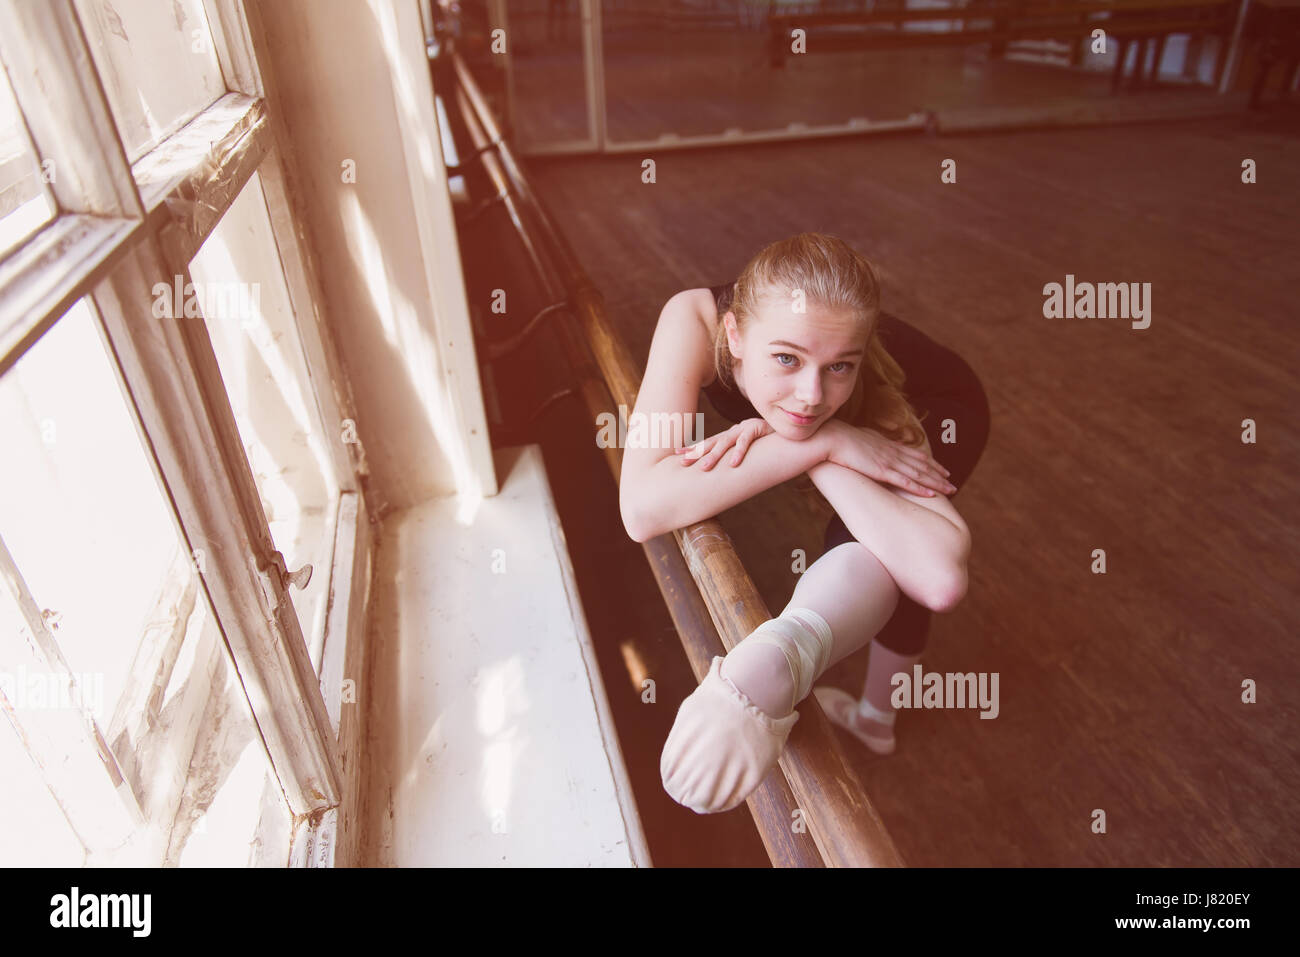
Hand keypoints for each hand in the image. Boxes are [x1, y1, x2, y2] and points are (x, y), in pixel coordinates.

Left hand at [674, 417, 774, 469]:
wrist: (793, 434)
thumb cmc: (770, 446)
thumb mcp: (750, 452)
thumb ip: (737, 459)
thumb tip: (727, 475)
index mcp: (731, 436)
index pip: (708, 443)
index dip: (693, 449)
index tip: (677, 455)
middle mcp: (735, 431)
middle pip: (712, 443)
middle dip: (696, 453)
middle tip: (682, 463)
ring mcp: (745, 428)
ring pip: (725, 442)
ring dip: (713, 456)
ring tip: (703, 468)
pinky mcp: (758, 428)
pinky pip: (746, 441)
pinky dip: (739, 452)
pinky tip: (733, 464)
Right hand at [821, 419, 955, 496]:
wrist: (832, 437)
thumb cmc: (840, 438)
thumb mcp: (860, 438)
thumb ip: (871, 443)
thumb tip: (872, 444)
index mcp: (888, 445)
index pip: (915, 455)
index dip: (931, 463)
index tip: (942, 470)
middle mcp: (893, 452)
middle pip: (922, 465)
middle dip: (939, 475)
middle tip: (952, 484)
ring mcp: (889, 462)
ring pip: (919, 474)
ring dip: (936, 483)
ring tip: (950, 490)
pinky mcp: (882, 471)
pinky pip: (906, 482)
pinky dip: (921, 488)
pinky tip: (932, 494)